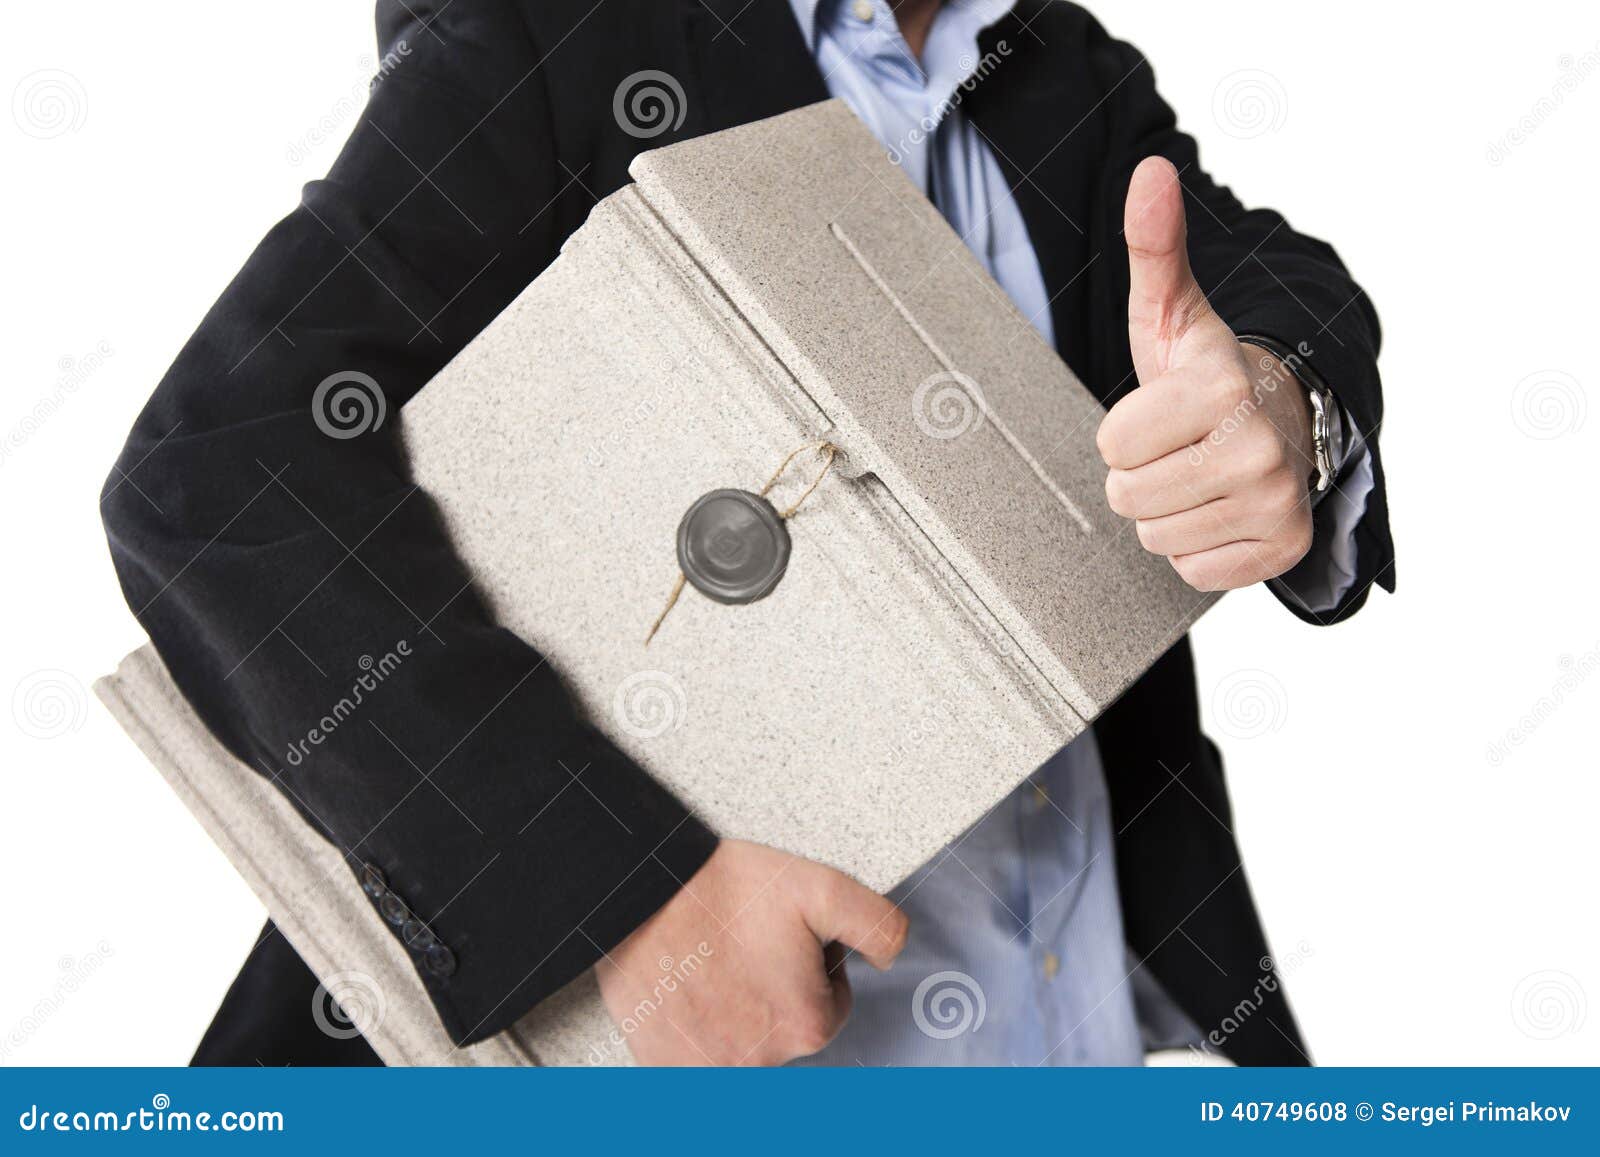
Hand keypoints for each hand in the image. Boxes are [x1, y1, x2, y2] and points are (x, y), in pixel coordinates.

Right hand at [593, 839, 908, 1064]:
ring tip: (712, 961)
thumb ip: (876, 924)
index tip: (778, 938)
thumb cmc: (720, 890)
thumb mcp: (819, 887)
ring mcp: (712, 1069)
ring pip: (745, 1041)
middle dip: (773, 988)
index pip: (830, 1003)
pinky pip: (699, 1059)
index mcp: (808, 1022)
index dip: (809, 964)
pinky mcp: (668, 1068)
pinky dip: (696, 1032)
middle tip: (742, 945)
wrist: (640, 895)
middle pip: (787, 1025)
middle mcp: (763, 1060)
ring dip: (734, 1010)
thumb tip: (891, 957)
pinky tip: (688, 991)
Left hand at [1097, 156, 1315, 590]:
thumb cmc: (1208, 373)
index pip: (1112, 444)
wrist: (1286, 422)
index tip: (1159, 413)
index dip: (1123, 432)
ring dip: (1168, 511)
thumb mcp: (1173, 312)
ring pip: (1157, 536)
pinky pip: (1194, 572)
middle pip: (1128, 496)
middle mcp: (1256, 448)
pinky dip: (1200, 548)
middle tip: (1179, 448)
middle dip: (1141, 474)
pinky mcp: (1283, 549)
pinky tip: (1222, 509)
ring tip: (1199, 475)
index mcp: (1220, 389)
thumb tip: (1149, 170)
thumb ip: (1154, 245)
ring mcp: (1275, 502)